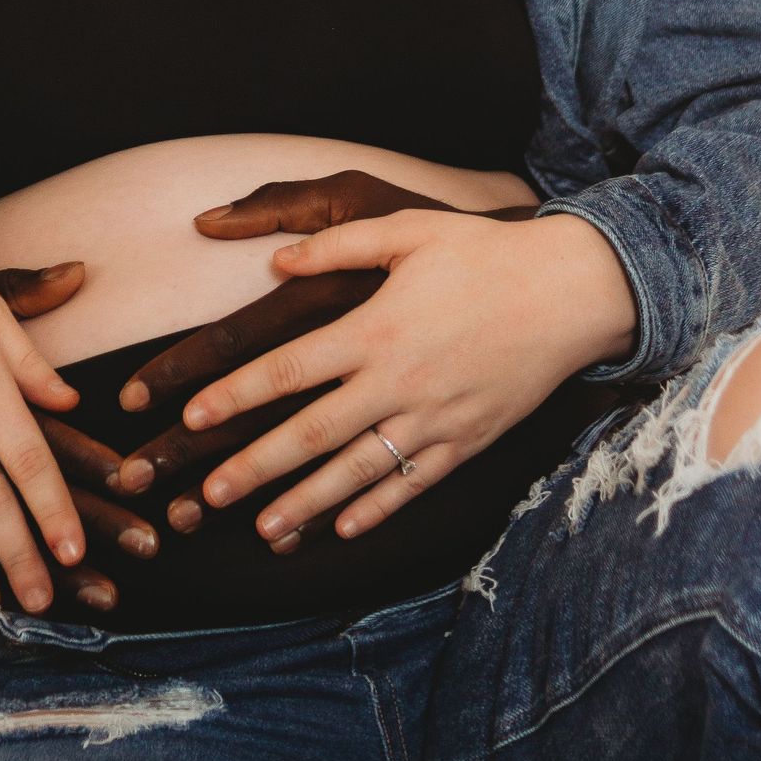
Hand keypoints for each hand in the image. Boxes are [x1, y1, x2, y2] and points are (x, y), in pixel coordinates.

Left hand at [169, 201, 636, 549]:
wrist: (568, 292)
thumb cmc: (481, 252)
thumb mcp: (407, 230)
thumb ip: (337, 246)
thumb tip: (276, 262)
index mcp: (375, 328)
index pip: (289, 370)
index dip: (237, 396)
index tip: (192, 418)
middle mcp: (398, 381)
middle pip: (312, 434)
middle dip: (256, 467)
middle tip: (207, 496)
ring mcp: (434, 418)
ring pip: (358, 472)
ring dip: (307, 504)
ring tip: (263, 530)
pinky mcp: (467, 441)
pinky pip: (414, 484)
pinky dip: (377, 510)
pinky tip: (345, 530)